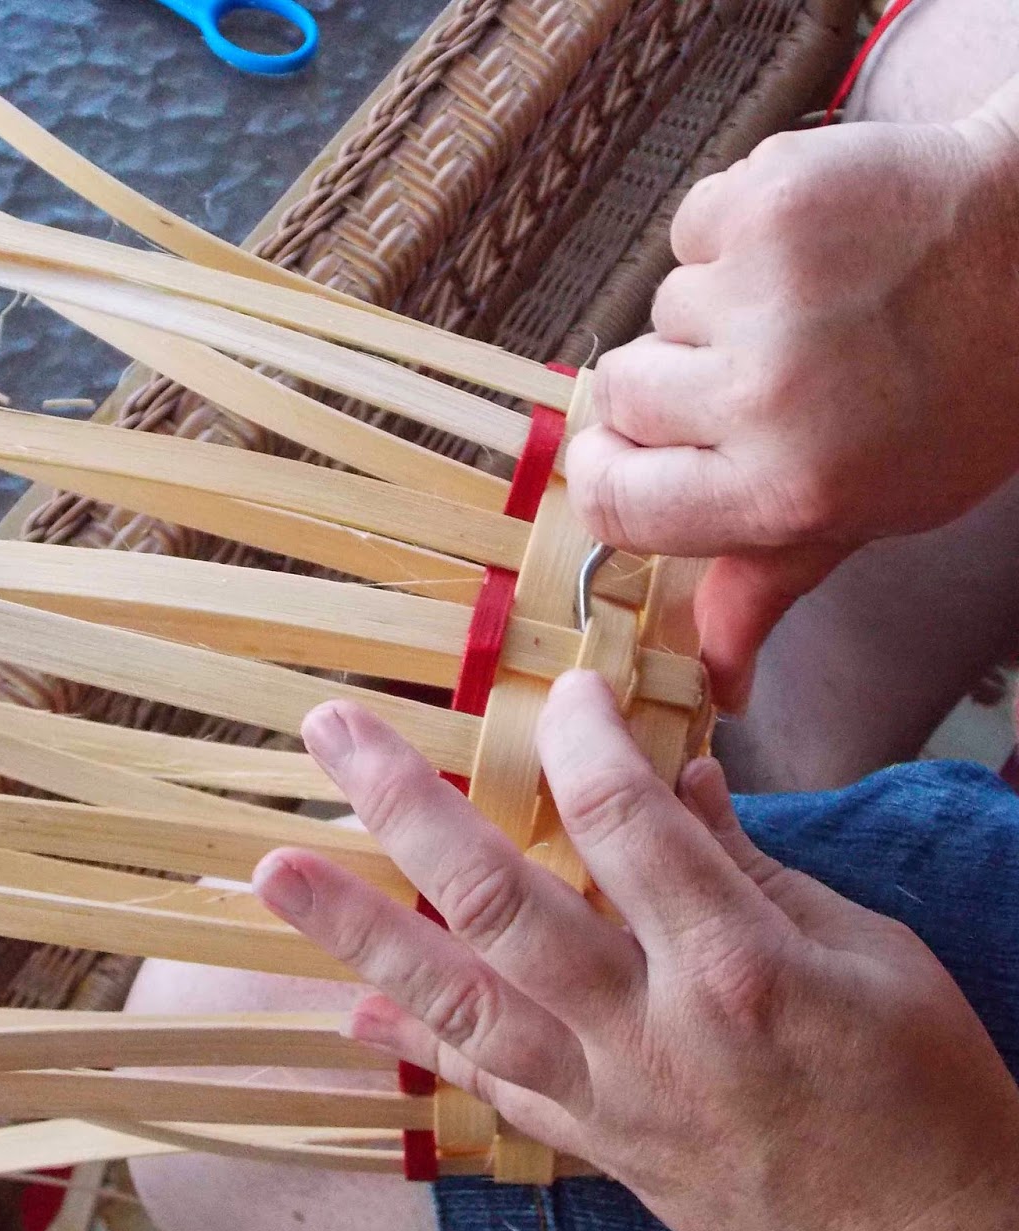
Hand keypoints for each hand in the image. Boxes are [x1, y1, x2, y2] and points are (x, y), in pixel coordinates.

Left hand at [254, 675, 1018, 1230]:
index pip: (627, 822)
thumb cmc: (926, 1101)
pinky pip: (485, 1086)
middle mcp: (649, 1030)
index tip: (560, 683)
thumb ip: (755, 865)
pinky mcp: (596, 1144)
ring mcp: (607, 1096)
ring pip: (457, 999)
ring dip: (359, 929)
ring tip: (277, 870)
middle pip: (499, 901)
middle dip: (406, 807)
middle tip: (333, 733)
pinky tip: (350, 1012)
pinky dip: (413, 1047)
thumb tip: (680, 777)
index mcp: (737, 965)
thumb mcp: (871, 957)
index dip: (581, 738)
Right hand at [565, 80, 1018, 708]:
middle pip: (620, 398)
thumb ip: (772, 578)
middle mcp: (762, 393)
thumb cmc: (973, 388)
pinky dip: (732, 236)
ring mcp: (758, 290)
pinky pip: (689, 231)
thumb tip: (716, 679)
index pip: (614, 502)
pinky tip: (807, 248)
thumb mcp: (881, 506)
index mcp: (787, 486)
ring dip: (712, 311)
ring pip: (659, 312)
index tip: (631, 459)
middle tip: (752, 371)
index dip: (612, 478)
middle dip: (669, 387)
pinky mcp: (763, 197)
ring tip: (805, 305)